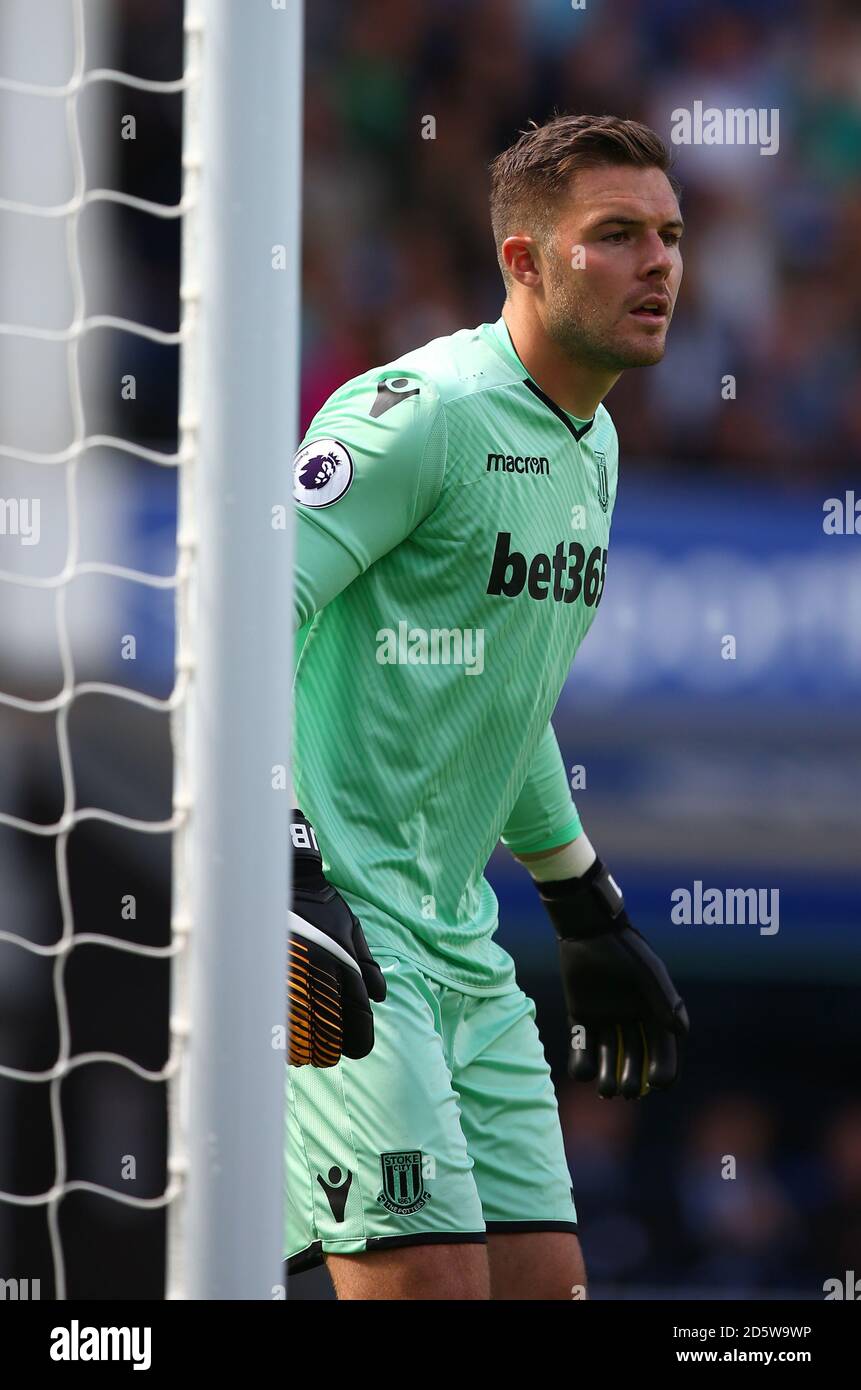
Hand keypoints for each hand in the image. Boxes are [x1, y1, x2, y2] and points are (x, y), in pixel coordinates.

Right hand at [288, 810, 386, 1066]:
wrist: (289, 883)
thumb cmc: (323, 909)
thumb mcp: (353, 930)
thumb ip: (367, 965)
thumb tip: (379, 997)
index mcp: (346, 968)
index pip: (357, 1022)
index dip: (359, 1042)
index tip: (356, 1049)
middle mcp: (322, 978)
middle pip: (329, 1037)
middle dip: (331, 1050)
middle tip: (328, 1053)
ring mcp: (295, 980)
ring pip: (301, 1035)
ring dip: (305, 1048)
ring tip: (307, 1052)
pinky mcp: (270, 978)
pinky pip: (276, 1020)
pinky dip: (282, 1037)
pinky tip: (284, 1040)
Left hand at [538, 859, 688, 1097]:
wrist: (587, 930)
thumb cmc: (622, 948)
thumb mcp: (646, 972)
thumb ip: (663, 998)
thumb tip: (681, 1030)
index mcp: (654, 1010)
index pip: (662, 1047)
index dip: (663, 1067)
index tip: (660, 1083)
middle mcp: (631, 1018)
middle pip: (635, 1056)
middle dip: (632, 1077)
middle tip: (627, 1092)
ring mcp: (605, 1018)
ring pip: (609, 1054)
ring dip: (608, 1074)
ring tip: (606, 1091)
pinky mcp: (581, 1016)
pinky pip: (582, 1044)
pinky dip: (582, 1060)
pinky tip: (583, 1072)